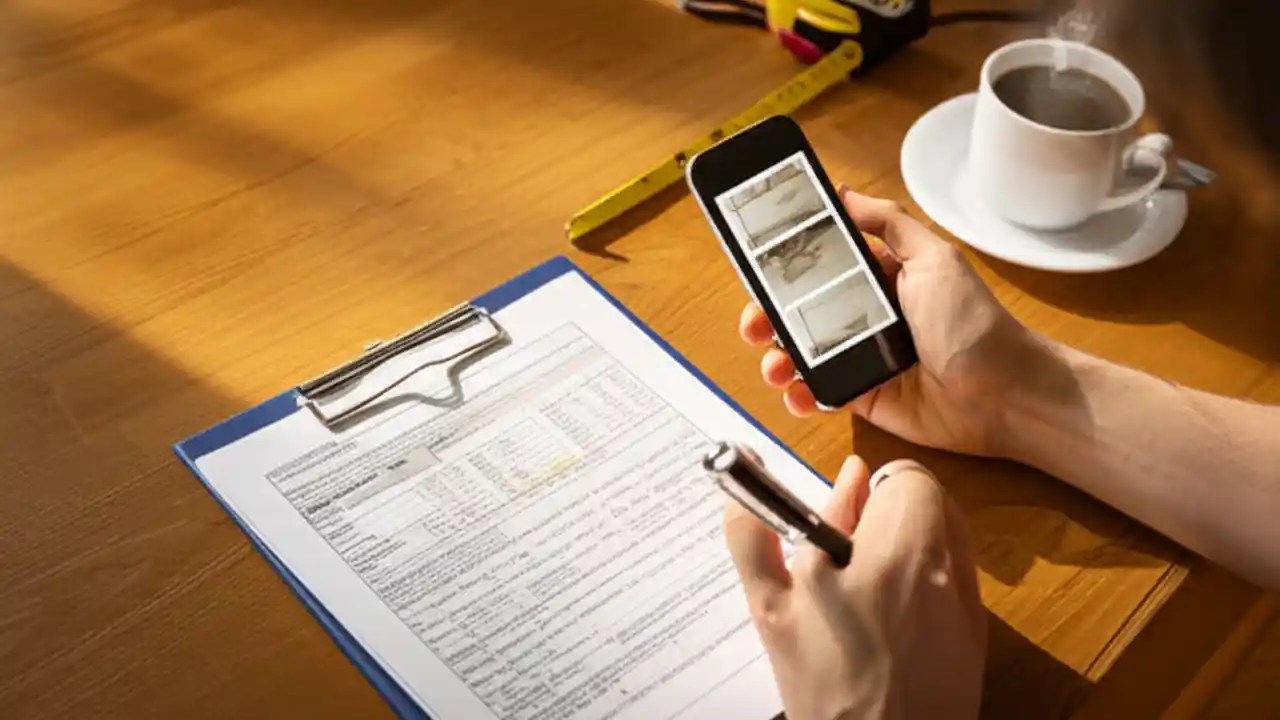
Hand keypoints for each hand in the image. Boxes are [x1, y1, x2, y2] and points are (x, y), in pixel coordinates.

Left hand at [725, 456, 985, 719]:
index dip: (924, 505)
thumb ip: (953, 552)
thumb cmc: (934, 698)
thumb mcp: (969, 624)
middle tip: (900, 556)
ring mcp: (800, 585)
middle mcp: (848, 563)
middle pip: (871, 494)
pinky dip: (749, 507)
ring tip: (853, 532)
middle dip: (891, 516)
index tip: (925, 527)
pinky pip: (747, 539)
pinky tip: (756, 481)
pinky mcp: (768, 610)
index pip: (911, 483)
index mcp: (909, 564)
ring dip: (838, 517)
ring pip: (820, 513)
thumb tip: (927, 501)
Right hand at [740, 188, 1045, 455]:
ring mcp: (859, 357)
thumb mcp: (934, 257)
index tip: (755, 267)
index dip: (784, 267)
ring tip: (775, 364)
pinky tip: (797, 392)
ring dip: (776, 358)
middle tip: (755, 323)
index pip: (818, 266)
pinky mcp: (861, 396)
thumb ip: (888, 224)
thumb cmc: (974, 322)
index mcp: (878, 277)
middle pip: (797, 311)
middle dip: (767, 316)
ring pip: (799, 354)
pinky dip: (799, 396)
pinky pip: (818, 393)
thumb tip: (845, 192)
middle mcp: (863, 315)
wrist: (1003, 392)